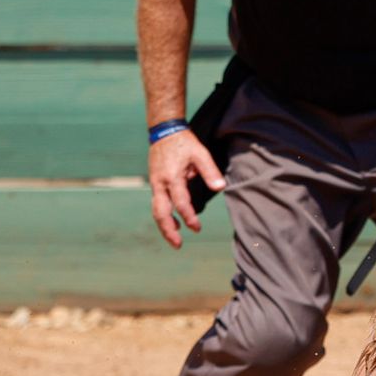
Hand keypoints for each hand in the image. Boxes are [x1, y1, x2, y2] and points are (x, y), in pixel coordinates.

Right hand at [149, 127, 224, 247]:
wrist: (164, 131)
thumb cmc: (184, 143)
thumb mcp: (200, 154)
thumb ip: (210, 172)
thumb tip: (221, 187)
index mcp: (172, 177)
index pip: (181, 203)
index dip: (189, 217)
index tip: (197, 228)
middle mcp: (160, 184)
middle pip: (160, 213)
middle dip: (168, 230)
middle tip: (178, 244)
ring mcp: (155, 184)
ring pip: (156, 211)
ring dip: (164, 226)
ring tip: (175, 239)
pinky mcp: (155, 184)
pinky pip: (157, 204)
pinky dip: (163, 216)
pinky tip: (172, 223)